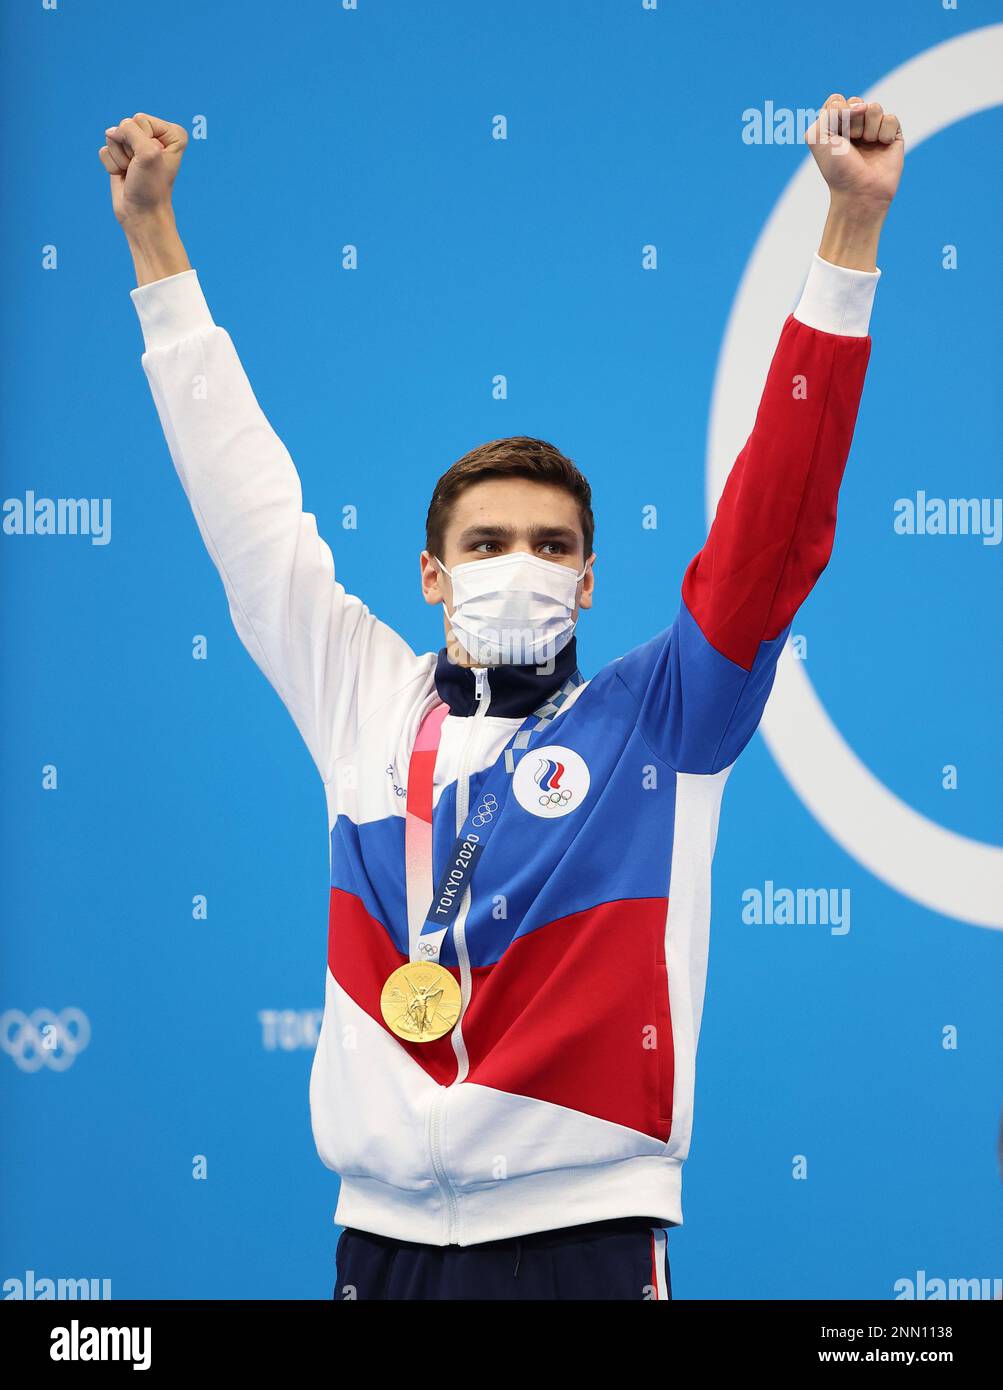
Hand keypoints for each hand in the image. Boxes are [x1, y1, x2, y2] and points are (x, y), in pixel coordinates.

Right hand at [98, 113, 188, 226]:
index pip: (140, 119)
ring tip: (132, 172)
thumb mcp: (147, 153)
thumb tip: (110, 132)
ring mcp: (137, 146)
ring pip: (113, 136)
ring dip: (119, 158)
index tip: (150, 162)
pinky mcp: (122, 156)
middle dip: (128, 149)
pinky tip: (123, 176)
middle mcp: (155, 137)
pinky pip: (105, 149)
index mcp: (172, 134)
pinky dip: (111, 165)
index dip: (141, 141)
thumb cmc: (151, 187)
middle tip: (139, 168)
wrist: (141, 214)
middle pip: (125, 125)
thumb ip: (129, 130)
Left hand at [806, 94, 903, 209]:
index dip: (837, 114)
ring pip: (875, 108)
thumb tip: (863, 105)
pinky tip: (882, 147)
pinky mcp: (892, 134)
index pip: (837, 100)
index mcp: (833, 124)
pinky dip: (884, 134)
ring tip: (866, 147)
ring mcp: (873, 128)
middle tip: (850, 145)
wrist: (859, 192)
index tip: (834, 136)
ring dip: (868, 130)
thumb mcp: (818, 137)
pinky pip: (891, 118)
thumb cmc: (837, 168)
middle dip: (852, 123)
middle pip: (857, 101)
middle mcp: (854, 124)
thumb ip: (830, 111)